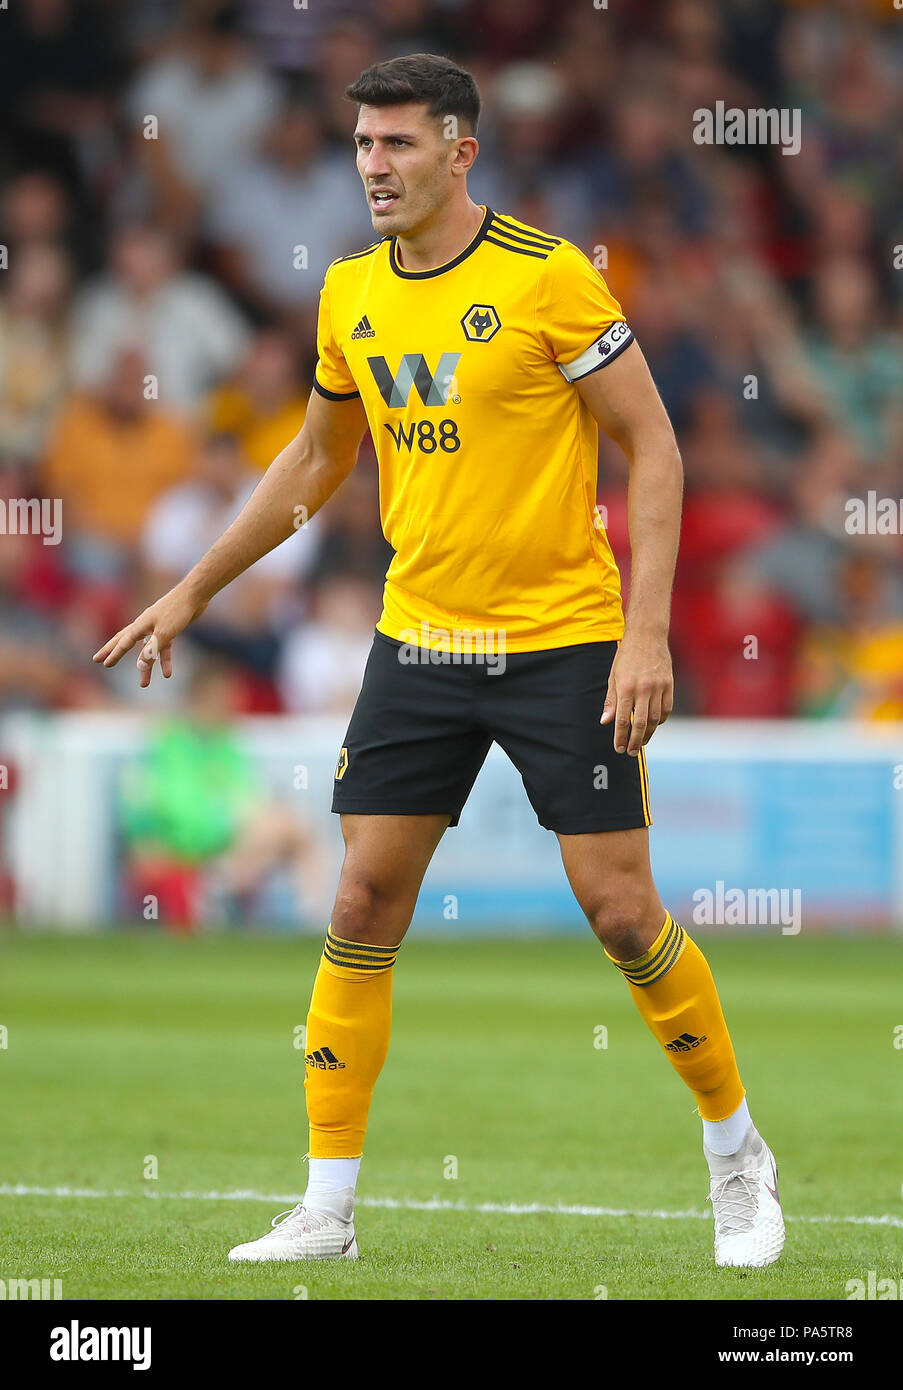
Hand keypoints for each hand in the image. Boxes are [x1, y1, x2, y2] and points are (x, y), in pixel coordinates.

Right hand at [92, 583, 207, 687]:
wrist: (195, 595)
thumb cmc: (177, 611)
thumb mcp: (164, 634)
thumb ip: (152, 650)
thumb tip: (140, 666)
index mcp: (140, 624)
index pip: (123, 642)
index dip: (113, 654)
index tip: (102, 663)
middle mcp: (145, 625)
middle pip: (125, 641)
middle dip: (113, 652)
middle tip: (100, 661)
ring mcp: (157, 627)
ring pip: (147, 650)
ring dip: (146, 667)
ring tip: (144, 684)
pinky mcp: (170, 630)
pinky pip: (164, 648)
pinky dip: (165, 660)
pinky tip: (167, 674)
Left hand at [600, 631, 672, 755]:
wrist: (648, 635)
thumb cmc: (627, 655)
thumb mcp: (613, 676)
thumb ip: (611, 700)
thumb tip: (605, 721)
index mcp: (626, 687)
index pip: (622, 719)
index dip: (620, 737)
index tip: (618, 748)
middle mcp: (643, 689)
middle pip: (641, 724)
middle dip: (635, 741)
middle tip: (630, 752)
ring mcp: (658, 687)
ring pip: (656, 719)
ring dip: (649, 734)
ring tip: (641, 742)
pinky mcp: (669, 685)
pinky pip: (666, 709)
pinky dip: (660, 720)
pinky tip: (654, 725)